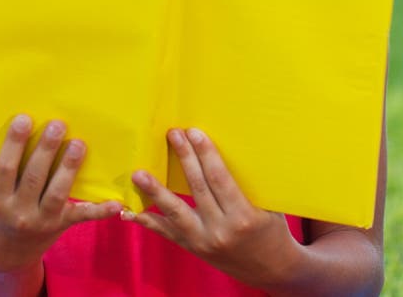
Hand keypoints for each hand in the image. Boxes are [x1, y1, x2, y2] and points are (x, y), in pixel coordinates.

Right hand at [0, 114, 121, 272]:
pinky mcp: (61, 225)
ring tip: (79, 144)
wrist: (2, 254)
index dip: (14, 144)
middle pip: (34, 177)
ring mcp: (42, 221)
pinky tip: (116, 202)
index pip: (5, 168)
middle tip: (58, 124)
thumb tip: (18, 124)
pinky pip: (82, 216)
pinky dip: (100, 210)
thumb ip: (3, 167)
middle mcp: (19, 213)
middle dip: (46, 150)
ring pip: (57, 193)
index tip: (24, 118)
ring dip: (69, 168)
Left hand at [129, 128, 301, 288]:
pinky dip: (148, 221)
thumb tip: (230, 146)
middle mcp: (221, 230)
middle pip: (197, 188)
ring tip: (139, 174)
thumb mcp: (268, 205)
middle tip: (172, 134)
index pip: (219, 179)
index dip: (205, 154)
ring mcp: (204, 242)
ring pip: (176, 212)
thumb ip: (248, 183)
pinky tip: (129, 211)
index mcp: (243, 216)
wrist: (273, 270)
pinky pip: (167, 233)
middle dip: (184, 158)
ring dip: (155, 191)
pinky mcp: (194, 249)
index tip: (194, 132)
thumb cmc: (273, 229)